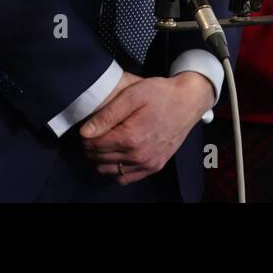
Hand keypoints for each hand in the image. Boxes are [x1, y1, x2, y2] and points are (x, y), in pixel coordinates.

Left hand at [79, 72, 213, 184]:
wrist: (188, 101)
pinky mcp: (155, 166)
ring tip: (103, 142)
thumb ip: (107, 114)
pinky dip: (116, 170)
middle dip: (91, 147)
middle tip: (93, 133)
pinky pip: (125, 178)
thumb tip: (85, 132)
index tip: (86, 128)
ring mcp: (148, 163)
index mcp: (131, 137)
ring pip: (110, 171)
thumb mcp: (132, 95)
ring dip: (101, 159)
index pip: (94, 145)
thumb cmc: (160, 94)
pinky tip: (116, 156)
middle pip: (100, 158)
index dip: (85, 136)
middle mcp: (139, 155)